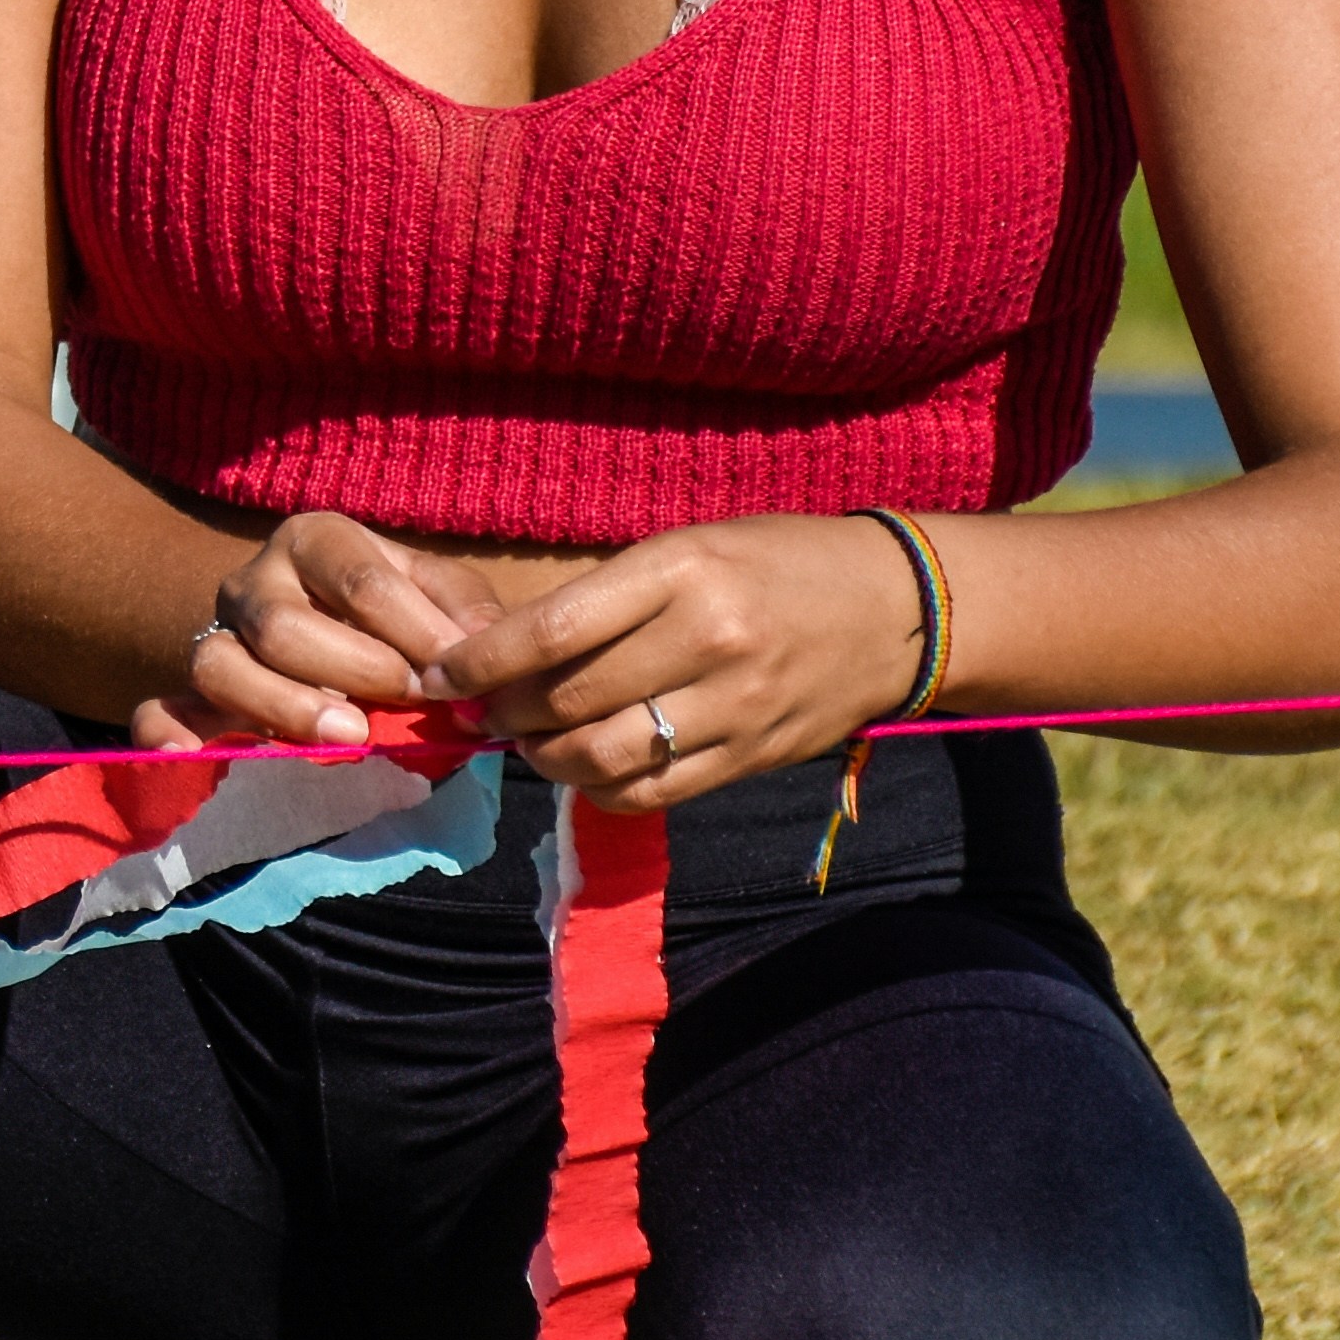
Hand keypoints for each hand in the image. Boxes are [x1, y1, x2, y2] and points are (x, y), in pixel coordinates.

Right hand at [138, 511, 499, 750]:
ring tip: (348, 738)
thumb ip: (466, 615)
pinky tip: (188, 757)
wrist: (334, 632)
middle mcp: (254, 580)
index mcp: (316, 539)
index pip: (359, 580)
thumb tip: (485, 651)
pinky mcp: (193, 695)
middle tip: (405, 700)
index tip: (452, 676)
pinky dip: (166, 734)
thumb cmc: (399, 615)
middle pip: (281, 623)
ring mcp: (216, 636)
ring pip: (218, 663)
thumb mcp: (439, 595)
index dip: (411, 631)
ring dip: (283, 706)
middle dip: (352, 666)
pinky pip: (158, 708)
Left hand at [429, 513, 935, 806]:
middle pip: (567, 700)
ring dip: (544, 758)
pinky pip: (651, 792)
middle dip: (504, 713)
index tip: (442, 675)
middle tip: (478, 711)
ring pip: (601, 758)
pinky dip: (600, 789)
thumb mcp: (692, 547)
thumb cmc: (779, 561)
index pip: (553, 629)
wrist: (897, 608)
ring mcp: (733, 707)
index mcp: (682, 570)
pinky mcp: (751, 757)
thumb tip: (512, 648)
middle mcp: (706, 639)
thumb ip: (610, 598)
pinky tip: (585, 769)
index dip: (481, 661)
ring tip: (526, 741)